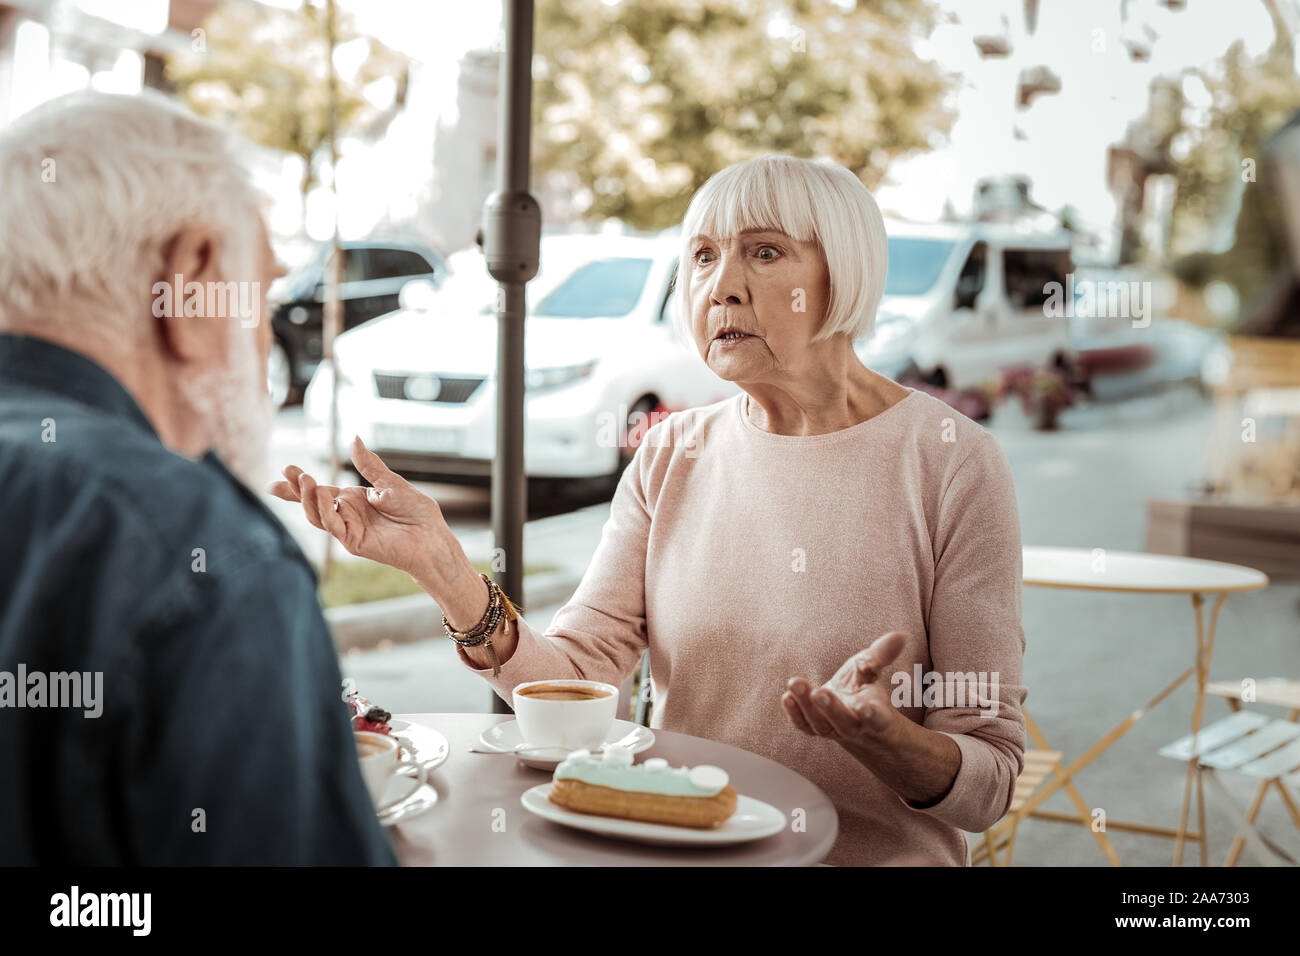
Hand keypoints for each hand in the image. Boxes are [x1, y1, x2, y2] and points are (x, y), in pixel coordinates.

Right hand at [267, 436, 469, 590]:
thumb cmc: (416, 512)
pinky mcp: (354, 541)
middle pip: (312, 503)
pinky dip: (325, 510)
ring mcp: (349, 529)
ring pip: (317, 515)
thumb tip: (354, 438)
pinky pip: (333, 526)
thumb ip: (369, 464)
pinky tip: (322, 494)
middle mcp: (347, 514)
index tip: (284, 470)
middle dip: (295, 490)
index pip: (320, 490)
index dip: (299, 483)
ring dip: (308, 498)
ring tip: (304, 479)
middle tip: (283, 473)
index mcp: (353, 500)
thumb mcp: (390, 482)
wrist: (431, 537)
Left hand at [782, 631, 909, 745]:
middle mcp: (853, 726)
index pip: (876, 718)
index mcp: (874, 714)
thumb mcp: (872, 669)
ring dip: (806, 706)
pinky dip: (794, 713)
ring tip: (795, 683)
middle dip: (831, 709)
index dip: (871, 714)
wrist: (850, 714)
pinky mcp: (813, 728)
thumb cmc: (863, 687)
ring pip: (819, 723)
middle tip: (820, 693)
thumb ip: (882, 654)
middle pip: (843, 723)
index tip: (865, 708)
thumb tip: (901, 635)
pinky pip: (803, 725)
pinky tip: (787, 697)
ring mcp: (832, 730)